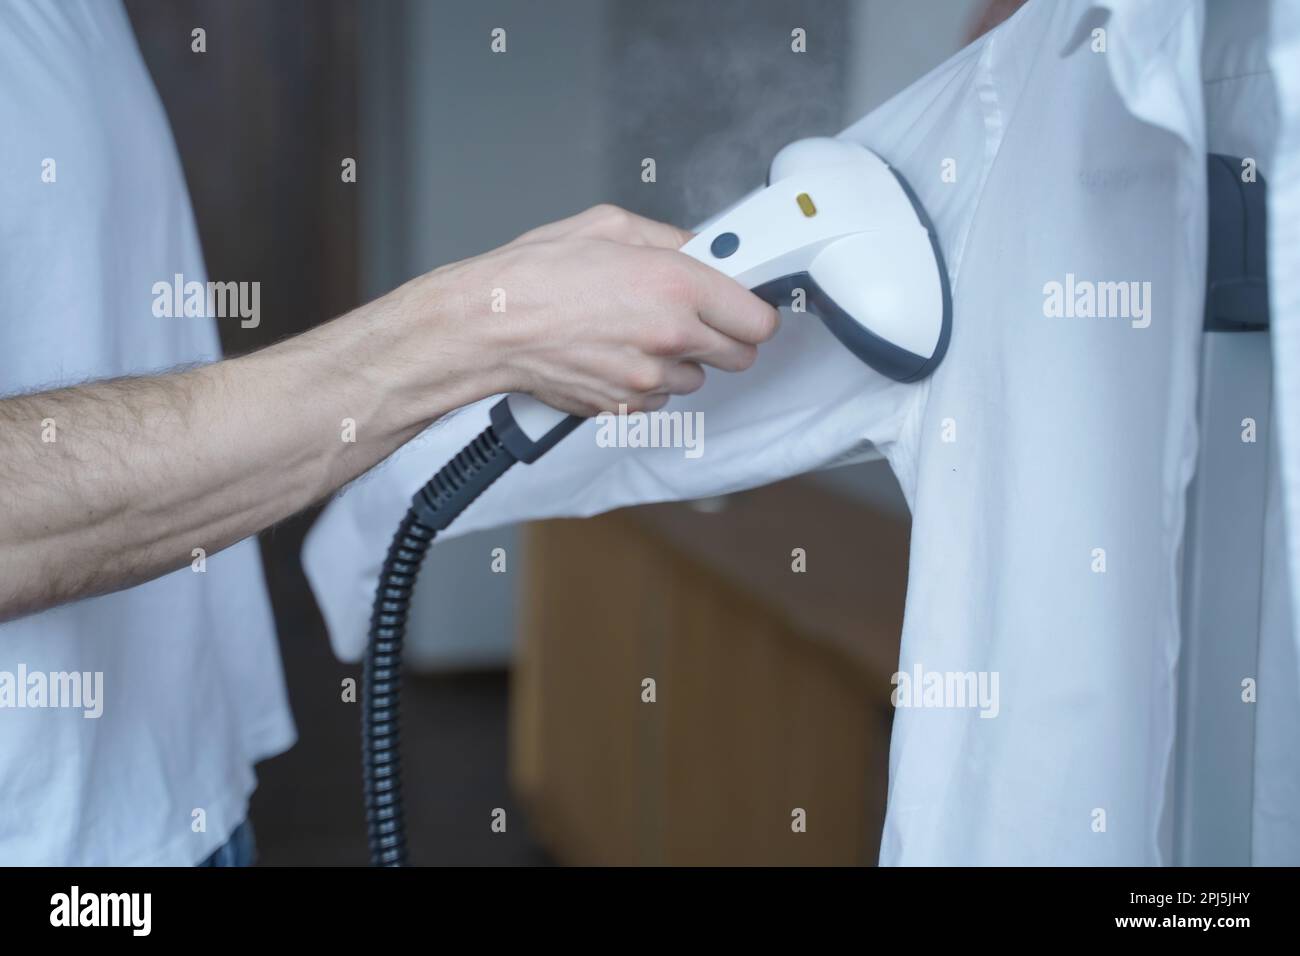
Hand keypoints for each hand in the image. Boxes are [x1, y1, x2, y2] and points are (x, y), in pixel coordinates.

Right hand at [423, 204, 779, 415]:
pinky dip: (646, 381)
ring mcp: (649, 378)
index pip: (758, 318)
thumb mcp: (609, 226)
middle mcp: (671, 336)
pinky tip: (615, 354)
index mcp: (676, 284)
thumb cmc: (535, 275)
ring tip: (636, 332)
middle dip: (725, 336)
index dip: (752, 310)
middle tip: (695, 316)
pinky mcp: (626, 407)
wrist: (489, 327)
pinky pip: (658, 398)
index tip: (741, 303)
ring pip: (696, 379)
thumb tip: (700, 250)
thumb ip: (670, 238)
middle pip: (741, 356)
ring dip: (680, 360)